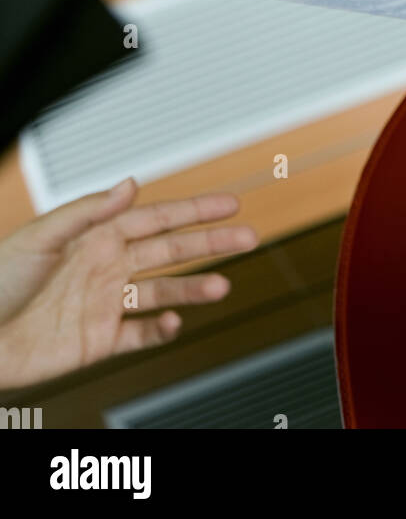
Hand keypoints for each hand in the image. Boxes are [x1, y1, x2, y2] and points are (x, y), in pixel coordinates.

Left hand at [0, 178, 257, 387]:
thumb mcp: (39, 236)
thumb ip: (86, 211)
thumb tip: (129, 184)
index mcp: (96, 235)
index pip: (156, 217)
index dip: (194, 210)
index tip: (228, 202)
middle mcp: (107, 265)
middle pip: (170, 251)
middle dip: (210, 243)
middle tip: (247, 236)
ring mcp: (106, 303)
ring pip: (163, 291)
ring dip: (194, 288)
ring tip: (222, 285)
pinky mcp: (99, 340)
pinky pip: (140, 333)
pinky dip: (161, 330)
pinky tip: (175, 323)